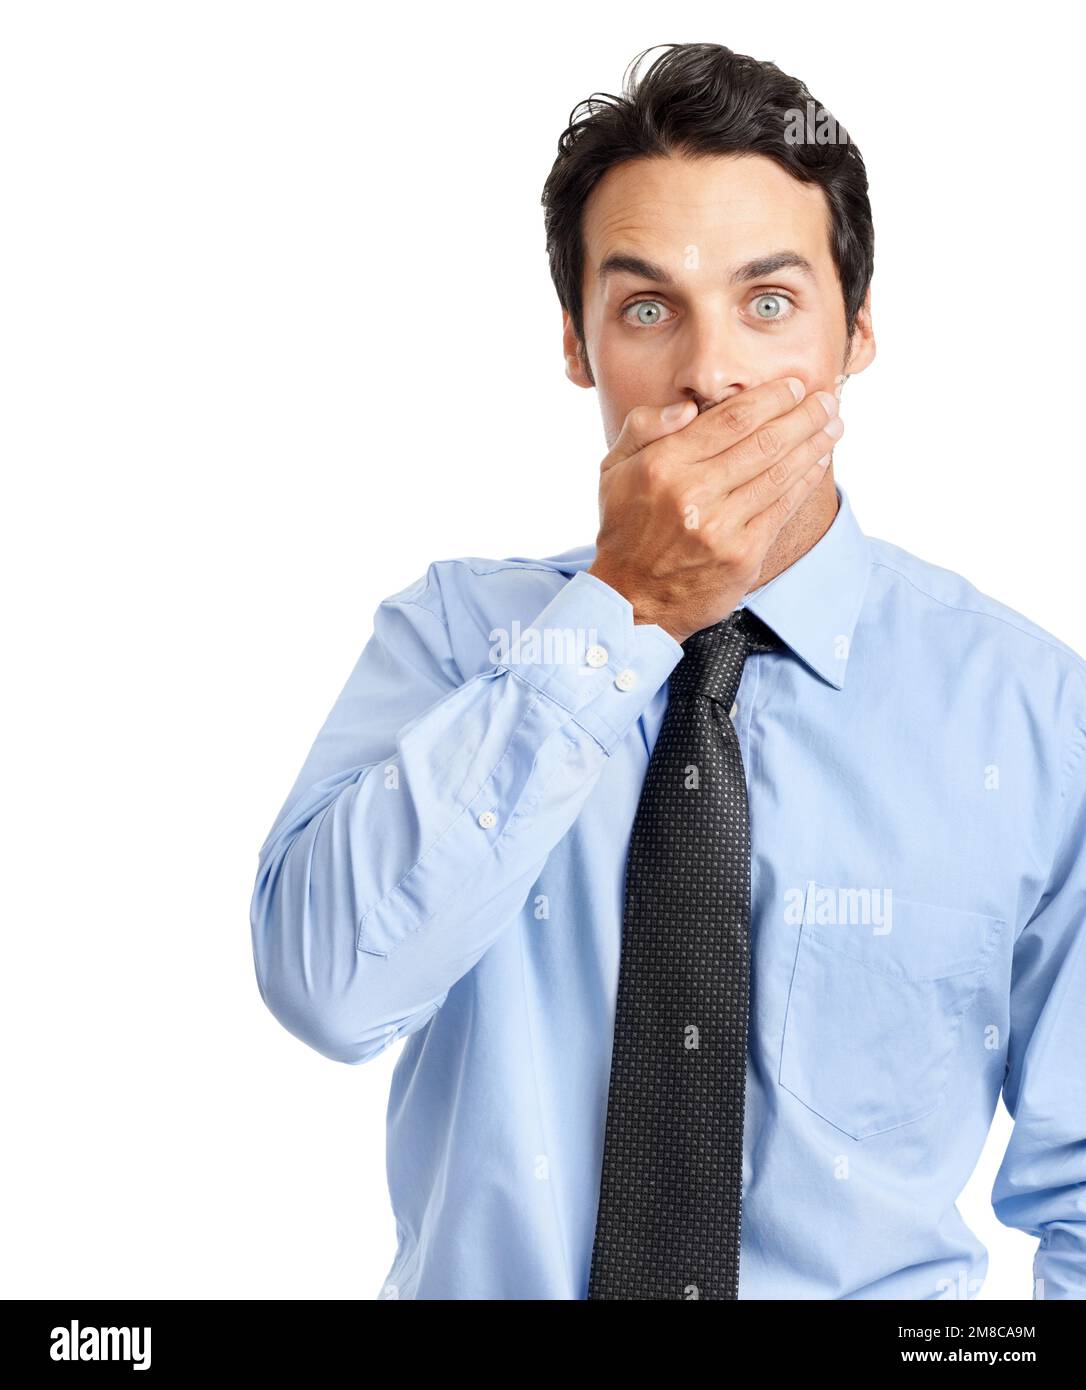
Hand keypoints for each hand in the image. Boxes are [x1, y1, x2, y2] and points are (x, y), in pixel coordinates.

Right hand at [587, 377, 842, 643]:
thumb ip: (642, 427)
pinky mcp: (742, 556)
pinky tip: (818, 463)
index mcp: (663, 466)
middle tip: (827, 400)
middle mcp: (693, 494)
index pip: (730, 420)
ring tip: (834, 426)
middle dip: (803, 416)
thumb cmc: (625, 527)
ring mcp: (721, 528)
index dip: (770, 399)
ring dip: (814, 445)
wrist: (632, 600)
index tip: (795, 386)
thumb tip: (688, 407)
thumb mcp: (612, 469)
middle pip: (764, 442)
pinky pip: (782, 509)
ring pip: (779, 473)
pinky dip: (805, 481)